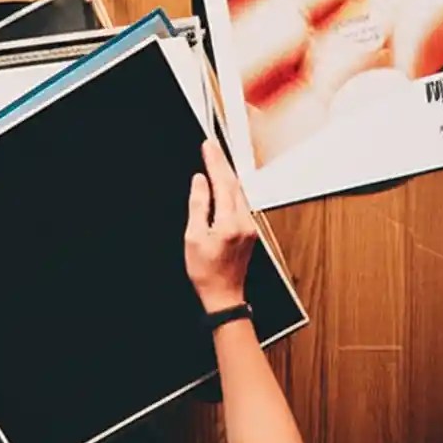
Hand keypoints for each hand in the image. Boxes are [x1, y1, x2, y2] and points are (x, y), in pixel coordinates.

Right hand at [184, 140, 258, 312]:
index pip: (222, 183)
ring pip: (239, 193)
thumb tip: (200, 182)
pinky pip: (241, 203)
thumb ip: (198, 205)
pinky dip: (231, 190)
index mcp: (229, 222)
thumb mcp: (193, 237)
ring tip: (217, 160)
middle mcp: (244, 222)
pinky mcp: (250, 231)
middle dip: (222, 163)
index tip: (208, 147)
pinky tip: (225, 185)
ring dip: (228, 175)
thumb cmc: (206, 272)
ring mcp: (250, 226)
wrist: (224, 295)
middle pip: (234, 184)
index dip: (214, 162)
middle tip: (211, 147)